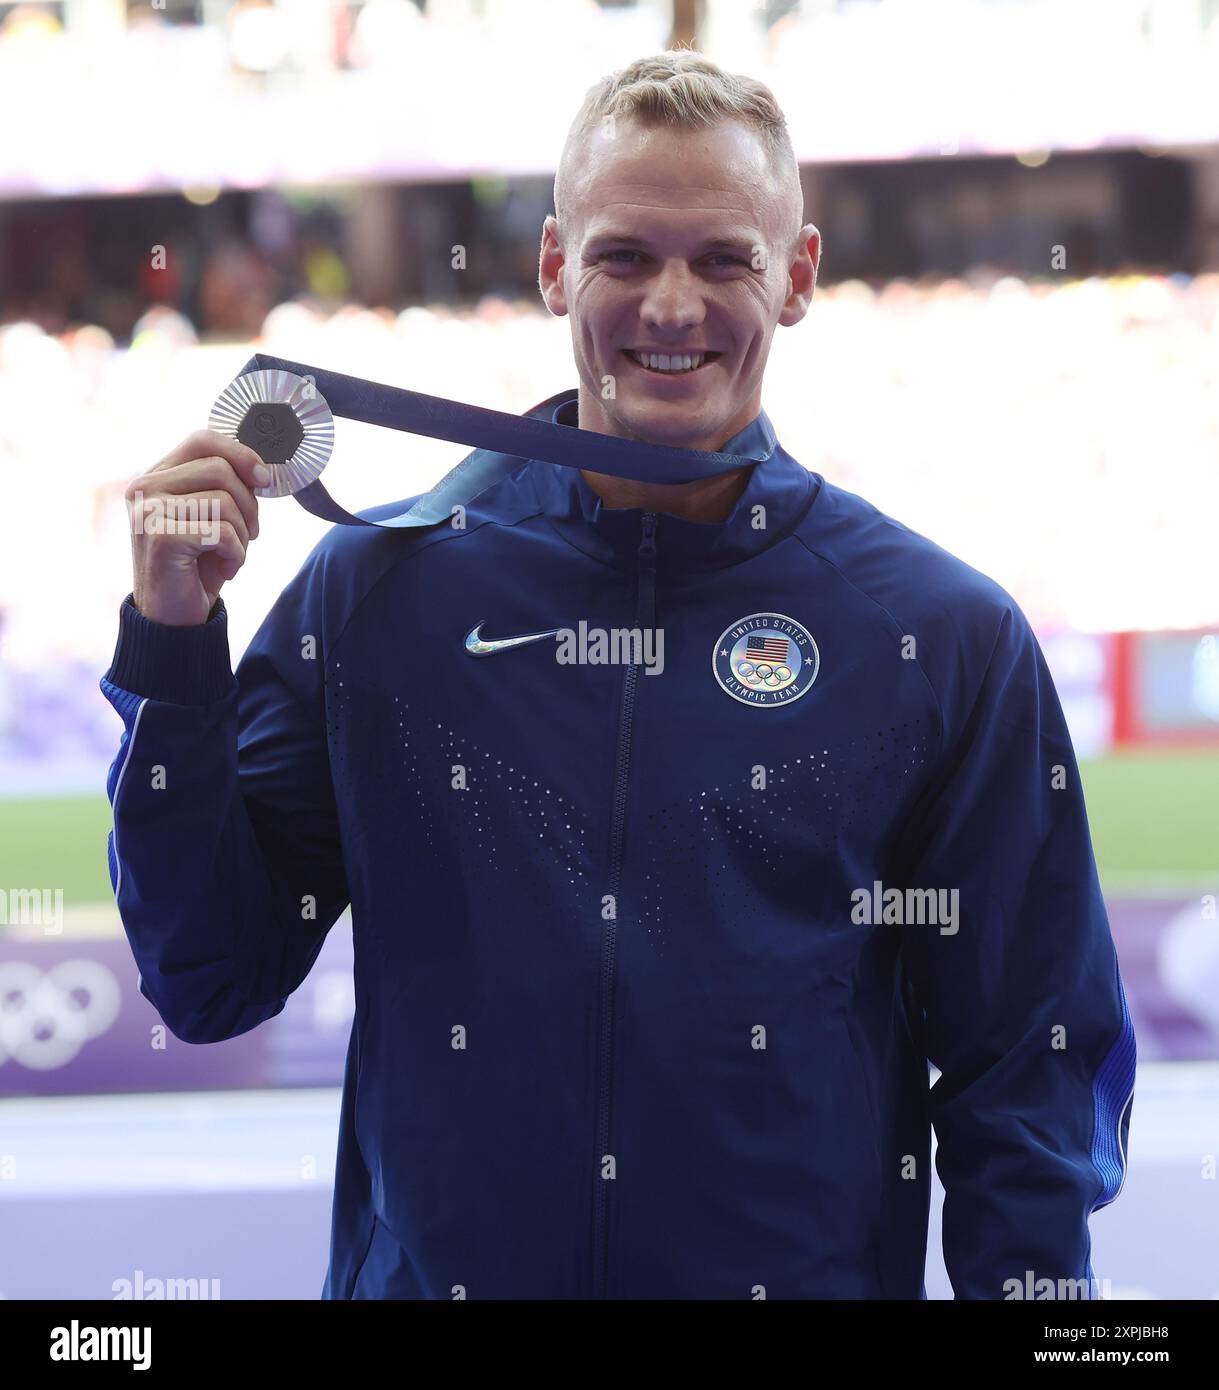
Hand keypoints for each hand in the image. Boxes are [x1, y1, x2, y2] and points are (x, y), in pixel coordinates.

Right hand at [127, 430, 268, 626]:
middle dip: (248, 504)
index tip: (263, 479)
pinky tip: (225, 570)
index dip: (241, 453)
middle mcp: (144, 488)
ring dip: (243, 534)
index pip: (202, 439)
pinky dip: (236, 554)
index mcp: (156, 476)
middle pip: (220, 468)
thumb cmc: (197, 565)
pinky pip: (222, 532)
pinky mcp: (160, 538)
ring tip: (231, 555)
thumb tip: (261, 467)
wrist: (174, 618)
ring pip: (225, 500)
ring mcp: (148, 512)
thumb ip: (225, 485)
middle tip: (247, 534)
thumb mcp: (211, 517)